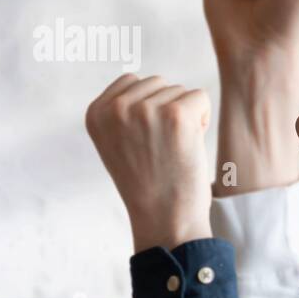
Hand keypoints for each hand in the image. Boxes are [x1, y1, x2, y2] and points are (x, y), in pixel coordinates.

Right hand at [85, 74, 212, 252]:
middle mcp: (116, 108)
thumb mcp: (117, 142)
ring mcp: (145, 110)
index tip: (145, 140)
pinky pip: (201, 97)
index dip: (149, 107)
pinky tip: (191, 145)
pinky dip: (203, 119)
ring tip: (174, 150)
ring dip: (185, 117)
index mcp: (95, 113)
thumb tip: (143, 80)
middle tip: (163, 148)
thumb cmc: (148, 182)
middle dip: (168, 109)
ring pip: (180, 91)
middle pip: (158, 83)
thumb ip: (121, 111)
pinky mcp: (176, 115)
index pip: (132, 81)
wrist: (165, 218)